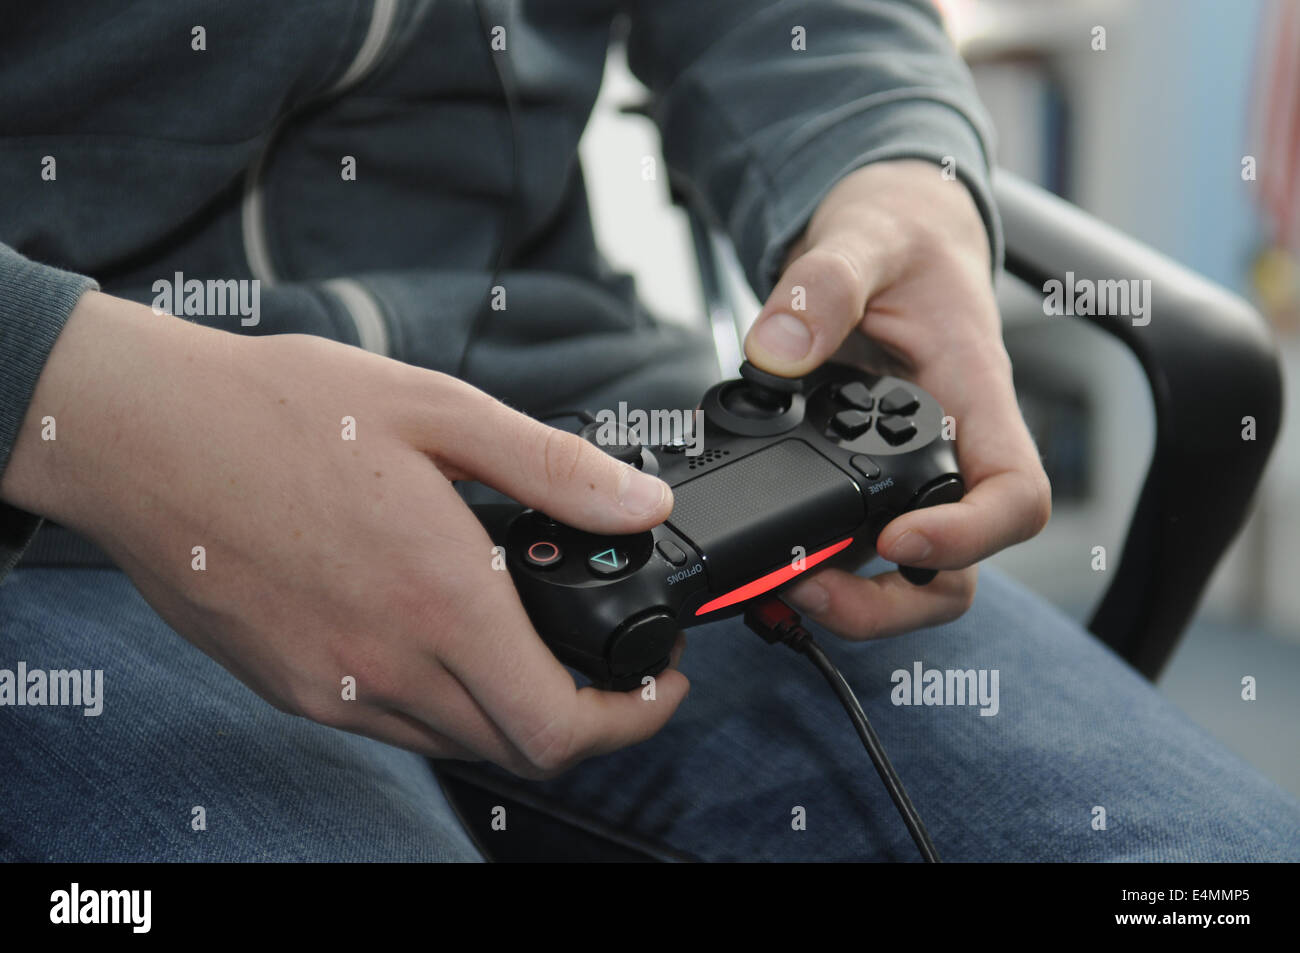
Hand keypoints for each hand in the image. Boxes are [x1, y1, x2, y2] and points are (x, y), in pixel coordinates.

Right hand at [0, 291, 687, 776]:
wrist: (140, 434)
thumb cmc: (280, 409)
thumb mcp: (438, 410)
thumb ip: (552, 468)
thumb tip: (640, 505)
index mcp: (439, 595)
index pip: (556, 727)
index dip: (630, 722)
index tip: (657, 684)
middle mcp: (385, 662)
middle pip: (517, 749)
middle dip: (584, 719)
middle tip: (605, 664)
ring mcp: (331, 687)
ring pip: (456, 743)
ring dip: (511, 711)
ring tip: (527, 643)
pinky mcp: (288, 689)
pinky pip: (391, 725)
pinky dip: (441, 703)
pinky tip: (440, 635)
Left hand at [744, 160, 1050, 637]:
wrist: (886, 232)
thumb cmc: (902, 235)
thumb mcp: (865, 236)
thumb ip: (825, 284)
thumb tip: (778, 347)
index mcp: (974, 398)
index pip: (1016, 496)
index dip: (969, 537)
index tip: (898, 541)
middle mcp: (949, 452)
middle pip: (958, 571)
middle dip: (888, 604)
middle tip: (806, 590)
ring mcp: (907, 475)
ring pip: (906, 577)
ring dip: (848, 598)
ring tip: (778, 584)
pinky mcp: (864, 478)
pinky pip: (856, 546)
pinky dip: (816, 568)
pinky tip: (767, 562)